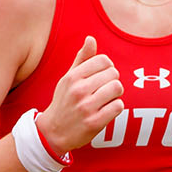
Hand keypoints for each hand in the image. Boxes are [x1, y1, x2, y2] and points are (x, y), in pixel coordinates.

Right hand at [39, 35, 125, 153]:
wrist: (53, 132)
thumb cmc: (64, 101)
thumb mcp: (68, 79)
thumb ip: (81, 59)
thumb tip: (91, 38)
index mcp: (72, 77)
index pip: (103, 60)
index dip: (108, 67)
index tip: (103, 76)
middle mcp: (79, 90)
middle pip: (113, 74)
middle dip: (112, 81)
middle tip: (105, 90)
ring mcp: (86, 107)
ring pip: (117, 88)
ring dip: (116, 94)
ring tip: (107, 99)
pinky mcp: (94, 122)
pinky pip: (118, 106)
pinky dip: (116, 107)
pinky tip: (107, 110)